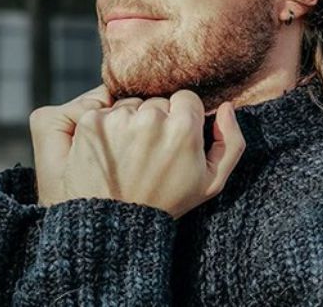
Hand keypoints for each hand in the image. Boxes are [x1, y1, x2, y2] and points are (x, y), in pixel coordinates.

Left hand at [33, 89, 245, 218]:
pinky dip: (105, 128)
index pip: (185, 98)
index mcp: (183, 127)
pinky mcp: (91, 124)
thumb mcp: (210, 183)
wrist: (115, 225)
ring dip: (129, 123)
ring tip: (128, 156)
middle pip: (157, 101)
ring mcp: (118, 119)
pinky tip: (110, 154)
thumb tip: (226, 107)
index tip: (173, 140)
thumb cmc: (166, 203)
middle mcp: (150, 117)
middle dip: (155, 120)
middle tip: (150, 153)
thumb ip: (231, 142)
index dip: (181, 119)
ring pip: (130, 105)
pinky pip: (104, 112)